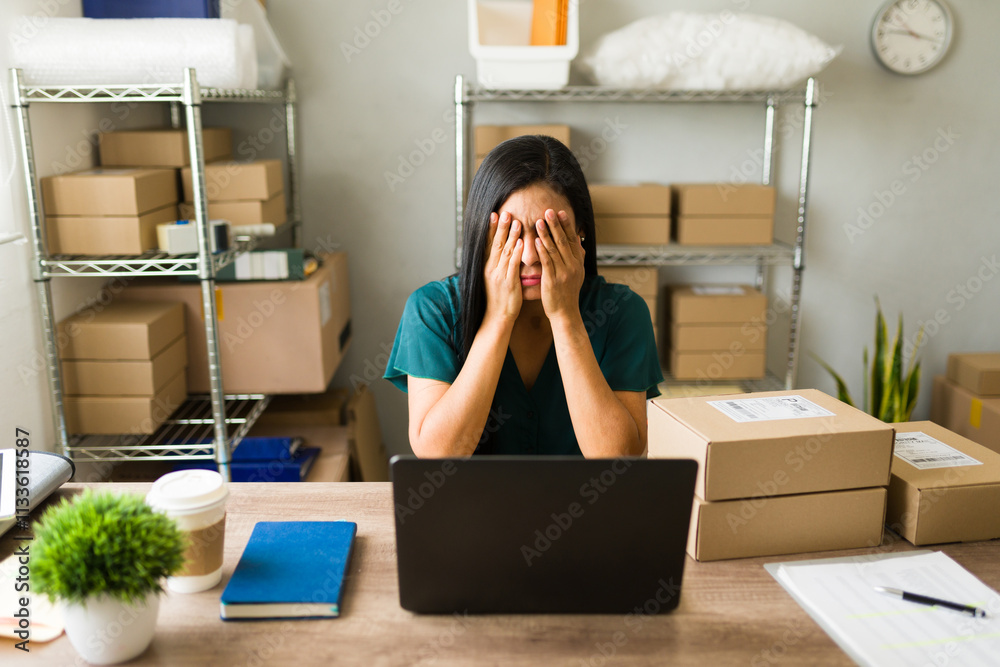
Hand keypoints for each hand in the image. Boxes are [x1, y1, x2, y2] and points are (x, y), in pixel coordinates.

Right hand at [483, 211, 522, 326]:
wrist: (497, 316)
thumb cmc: (498, 298)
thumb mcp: (493, 279)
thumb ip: (497, 264)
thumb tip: (501, 251)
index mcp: (487, 267)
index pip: (489, 244)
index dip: (491, 229)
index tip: (493, 214)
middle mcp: (491, 269)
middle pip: (496, 244)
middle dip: (500, 227)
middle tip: (505, 212)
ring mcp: (499, 275)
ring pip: (505, 252)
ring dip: (511, 236)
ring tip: (516, 222)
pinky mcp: (508, 283)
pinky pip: (513, 265)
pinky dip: (517, 253)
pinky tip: (521, 243)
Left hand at [534, 209, 584, 320]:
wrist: (565, 312)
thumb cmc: (567, 293)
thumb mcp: (577, 274)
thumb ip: (577, 257)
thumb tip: (579, 241)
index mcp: (577, 262)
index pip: (572, 239)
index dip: (566, 225)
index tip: (560, 212)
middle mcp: (572, 266)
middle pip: (563, 241)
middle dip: (555, 225)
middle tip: (548, 211)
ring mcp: (563, 273)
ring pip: (554, 249)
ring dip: (546, 234)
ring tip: (539, 221)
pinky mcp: (553, 280)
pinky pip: (547, 262)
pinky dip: (542, 250)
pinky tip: (536, 241)